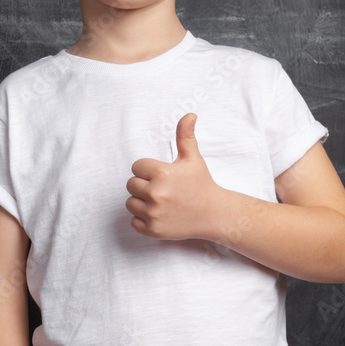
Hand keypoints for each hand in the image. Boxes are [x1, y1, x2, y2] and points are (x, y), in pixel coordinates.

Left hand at [125, 113, 225, 239]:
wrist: (214, 214)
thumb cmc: (201, 184)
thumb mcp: (192, 158)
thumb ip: (185, 135)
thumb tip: (190, 114)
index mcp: (162, 173)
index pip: (136, 167)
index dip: (148, 170)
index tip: (162, 175)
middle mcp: (156, 194)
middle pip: (131, 184)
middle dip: (144, 185)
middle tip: (163, 189)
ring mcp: (154, 213)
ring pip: (130, 203)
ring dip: (141, 202)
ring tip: (161, 201)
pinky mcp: (153, 230)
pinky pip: (133, 221)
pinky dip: (143, 219)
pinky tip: (159, 214)